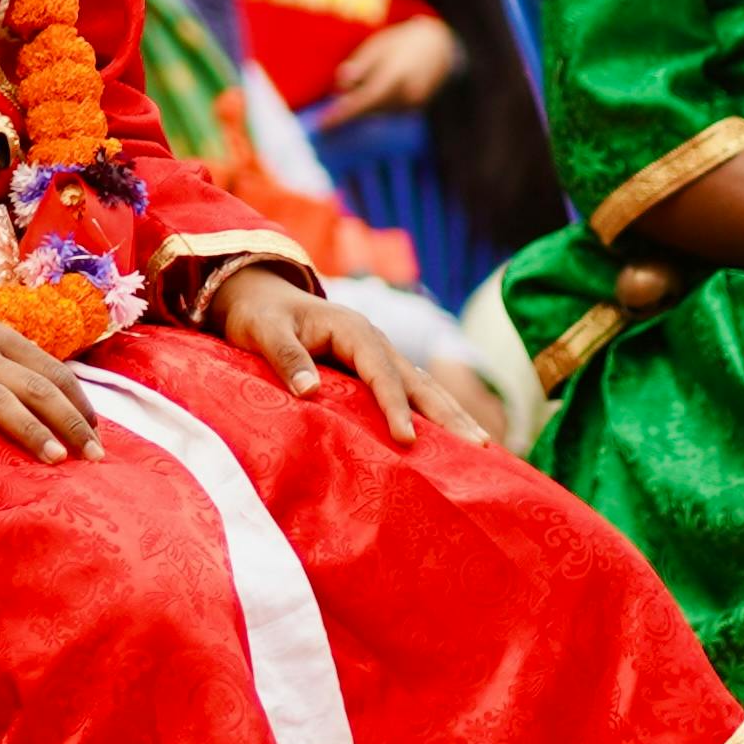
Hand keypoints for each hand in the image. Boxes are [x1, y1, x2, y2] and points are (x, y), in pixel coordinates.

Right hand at [0, 302, 101, 465]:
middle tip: (94, 454)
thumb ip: (14, 360)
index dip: (78, 401)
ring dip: (30, 431)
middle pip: (35, 389)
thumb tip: (56, 392)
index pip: (51, 371)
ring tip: (56, 458)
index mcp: (1, 339)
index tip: (96, 429)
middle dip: (69, 422)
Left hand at [213, 265, 484, 444]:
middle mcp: (375, 341)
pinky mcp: (376, 370)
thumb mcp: (264, 333)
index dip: (395, 406)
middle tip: (480, 446)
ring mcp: (380, 355)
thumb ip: (286, 359)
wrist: (261, 297)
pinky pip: (411, 392)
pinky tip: (451, 438)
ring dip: (452, 414)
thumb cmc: (260, 317)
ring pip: (423, 386)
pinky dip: (433, 414)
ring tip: (483, 445)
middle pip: (419, 380)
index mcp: (354, 331)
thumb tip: (310, 391)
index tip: (406, 440)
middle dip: (449, 413)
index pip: (381, 372)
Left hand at [319, 14, 454, 123]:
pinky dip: (373, 111)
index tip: (323, 125)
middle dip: (346, 116)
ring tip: (342, 110)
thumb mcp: (378, 46)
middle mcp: (407, 93)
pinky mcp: (416, 110)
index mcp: (396, 74)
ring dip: (359, 113)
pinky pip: (388, 113)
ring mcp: (414, 104)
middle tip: (324, 123)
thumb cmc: (402, 42)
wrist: (440, 47)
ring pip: (378, 114)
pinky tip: (363, 105)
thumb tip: (340, 85)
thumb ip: (360, 65)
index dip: (343, 115)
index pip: (365, 100)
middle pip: (369, 111)